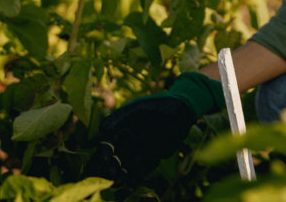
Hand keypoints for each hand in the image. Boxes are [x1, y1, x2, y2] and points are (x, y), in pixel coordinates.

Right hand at [84, 72, 224, 187]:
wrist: (183, 110)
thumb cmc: (160, 105)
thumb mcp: (140, 108)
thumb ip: (121, 116)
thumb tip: (102, 129)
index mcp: (121, 130)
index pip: (107, 144)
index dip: (104, 151)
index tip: (106, 157)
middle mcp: (129, 143)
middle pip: (114, 159)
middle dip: (110, 167)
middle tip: (112, 172)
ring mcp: (140, 152)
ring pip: (126, 167)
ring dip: (121, 175)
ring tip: (120, 180)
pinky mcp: (153, 158)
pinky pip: (142, 170)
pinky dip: (136, 177)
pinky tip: (132, 182)